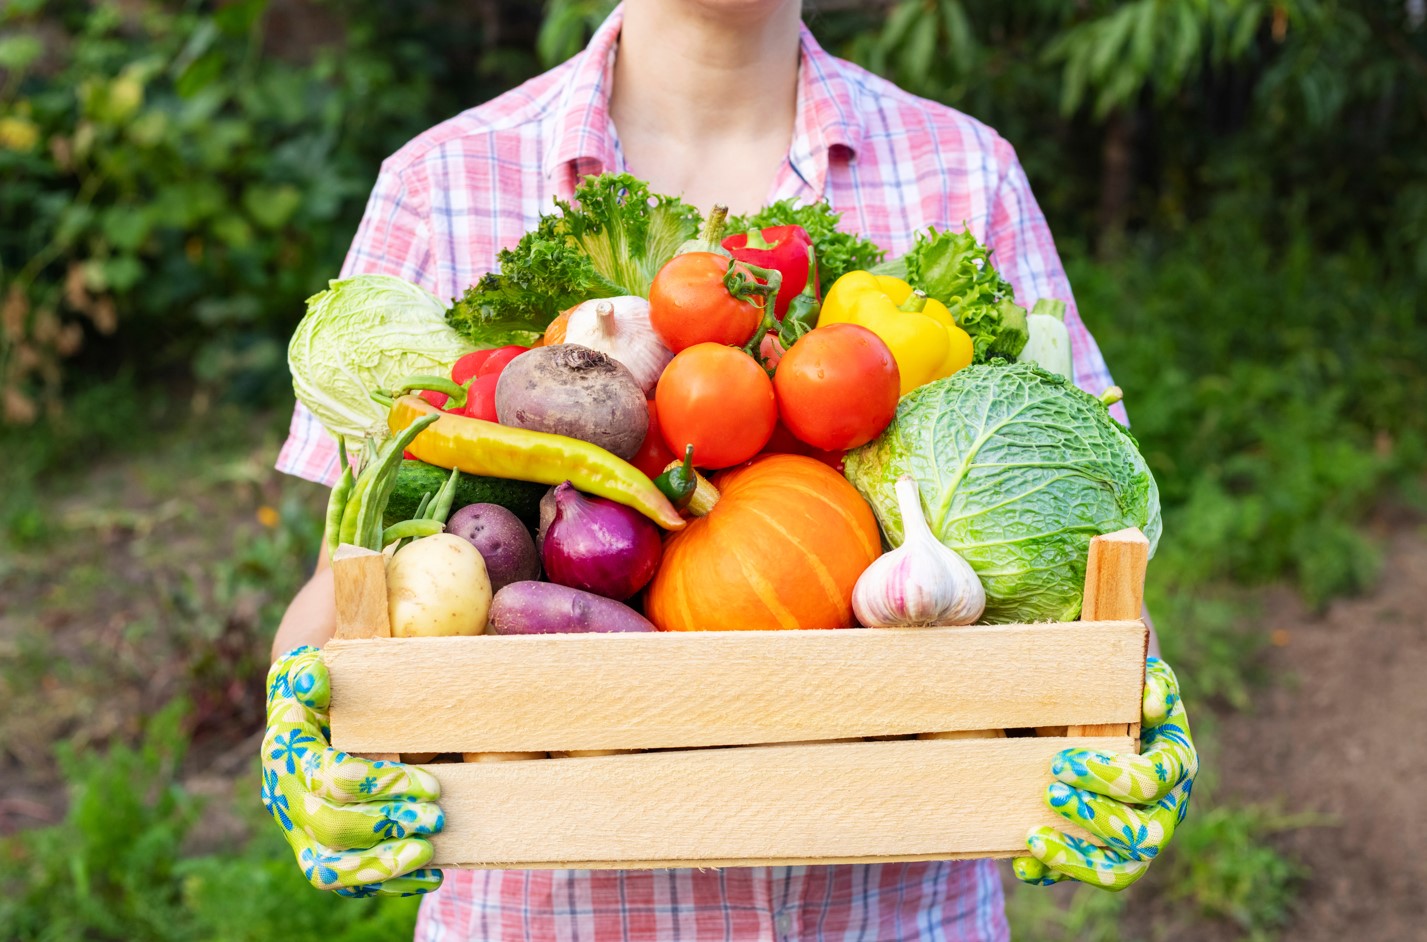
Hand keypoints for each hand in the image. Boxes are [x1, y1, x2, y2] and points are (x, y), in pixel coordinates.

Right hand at [262, 645, 444, 896]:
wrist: (304, 721)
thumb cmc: (316, 693)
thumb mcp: (308, 673)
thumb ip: (309, 674)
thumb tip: (316, 675)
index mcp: (287, 756)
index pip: (330, 780)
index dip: (379, 785)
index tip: (430, 783)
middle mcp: (287, 800)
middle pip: (331, 828)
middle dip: (387, 825)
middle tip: (437, 816)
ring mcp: (300, 832)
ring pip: (330, 868)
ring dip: (383, 865)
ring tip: (430, 854)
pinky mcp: (320, 852)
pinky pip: (347, 882)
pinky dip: (387, 884)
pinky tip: (428, 875)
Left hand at [1012, 656, 1197, 890]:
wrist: (1113, 713)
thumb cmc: (1125, 693)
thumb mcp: (1140, 677)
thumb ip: (1152, 682)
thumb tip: (1152, 701)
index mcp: (1175, 763)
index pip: (1152, 781)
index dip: (1109, 777)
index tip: (1061, 762)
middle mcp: (1167, 808)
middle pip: (1144, 834)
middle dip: (1094, 816)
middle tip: (1049, 792)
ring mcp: (1141, 835)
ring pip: (1123, 869)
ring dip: (1077, 857)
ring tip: (1033, 837)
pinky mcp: (1113, 853)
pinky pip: (1090, 876)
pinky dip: (1056, 874)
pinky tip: (1024, 867)